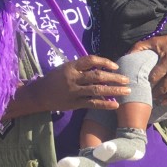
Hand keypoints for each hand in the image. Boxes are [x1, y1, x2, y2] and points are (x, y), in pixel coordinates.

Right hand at [10, 55, 127, 115]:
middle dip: (114, 78)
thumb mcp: (66, 68)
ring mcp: (74, 91)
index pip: (90, 60)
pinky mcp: (74, 103)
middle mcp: (73, 78)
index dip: (104, 62)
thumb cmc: (56, 79)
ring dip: (114, 90)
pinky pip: (92, 103)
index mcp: (71, 67)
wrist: (39, 94)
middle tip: (127, 80)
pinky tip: (115, 105)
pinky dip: (105, 104)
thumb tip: (103, 68)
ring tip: (127, 91)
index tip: (115, 66)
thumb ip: (82, 68)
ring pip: (97, 90)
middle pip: (97, 76)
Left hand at [132, 28, 166, 100]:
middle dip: (155, 94)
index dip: (148, 84)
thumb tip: (127, 55)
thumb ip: (140, 47)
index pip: (155, 78)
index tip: (142, 88)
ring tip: (157, 101)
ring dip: (165, 98)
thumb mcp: (154, 41)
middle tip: (148, 97)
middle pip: (164, 87)